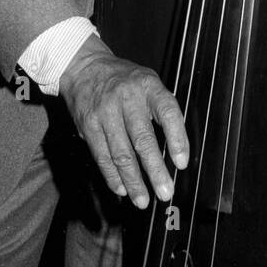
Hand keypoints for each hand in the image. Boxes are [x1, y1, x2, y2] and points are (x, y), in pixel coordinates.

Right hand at [60, 34, 188, 208]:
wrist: (85, 67)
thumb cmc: (125, 80)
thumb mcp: (148, 82)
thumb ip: (163, 109)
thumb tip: (177, 148)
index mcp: (148, 87)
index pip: (167, 112)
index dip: (177, 138)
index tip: (182, 163)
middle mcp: (127, 98)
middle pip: (142, 139)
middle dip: (154, 170)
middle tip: (165, 192)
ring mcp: (105, 112)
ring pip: (121, 153)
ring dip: (133, 180)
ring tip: (143, 200)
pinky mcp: (88, 125)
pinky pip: (102, 156)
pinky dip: (112, 176)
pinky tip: (122, 189)